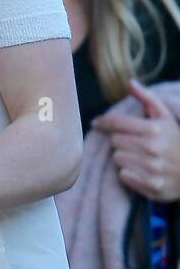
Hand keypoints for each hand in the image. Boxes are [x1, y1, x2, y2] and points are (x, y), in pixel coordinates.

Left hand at [92, 79, 179, 200]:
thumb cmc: (175, 139)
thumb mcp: (166, 116)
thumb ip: (147, 98)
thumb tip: (129, 82)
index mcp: (154, 128)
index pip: (117, 122)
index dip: (103, 122)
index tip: (96, 123)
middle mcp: (152, 148)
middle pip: (114, 141)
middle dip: (120, 141)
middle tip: (133, 143)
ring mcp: (152, 168)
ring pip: (117, 159)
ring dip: (123, 157)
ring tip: (138, 157)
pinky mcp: (152, 186)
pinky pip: (123, 176)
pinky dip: (128, 173)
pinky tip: (141, 170)